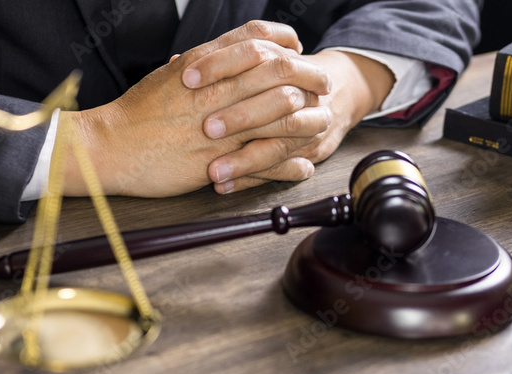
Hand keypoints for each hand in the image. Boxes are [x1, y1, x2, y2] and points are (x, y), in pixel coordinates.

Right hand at [61, 21, 331, 197]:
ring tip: (323, 124)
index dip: (284, 42)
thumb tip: (200, 58)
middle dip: (309, 76)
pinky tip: (302, 166)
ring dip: (308, 118)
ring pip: (282, 112)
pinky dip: (290, 164)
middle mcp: (217, 88)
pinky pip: (267, 159)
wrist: (110, 147)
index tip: (297, 52)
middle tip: (323, 84)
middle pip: (279, 71)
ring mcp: (221, 124)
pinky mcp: (219, 159)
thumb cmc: (134, 115)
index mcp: (204, 64)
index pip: (257, 38)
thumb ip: (191, 68)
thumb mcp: (164, 78)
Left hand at [192, 50, 395, 193]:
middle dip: (242, 115)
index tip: (188, 78)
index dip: (222, 64)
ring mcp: (311, 123)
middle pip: (280, 97)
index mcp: (285, 59)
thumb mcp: (255, 62)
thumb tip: (177, 61)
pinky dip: (251, 178)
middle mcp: (303, 90)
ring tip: (213, 171)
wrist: (333, 91)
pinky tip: (225, 185)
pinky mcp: (312, 153)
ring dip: (245, 158)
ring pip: (283, 139)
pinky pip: (284, 170)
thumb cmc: (277, 77)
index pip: (258, 51)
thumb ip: (222, 62)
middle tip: (208, 128)